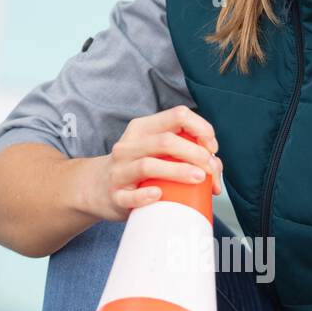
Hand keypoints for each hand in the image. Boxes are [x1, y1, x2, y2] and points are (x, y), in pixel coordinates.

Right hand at [87, 105, 222, 220]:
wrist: (96, 188)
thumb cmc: (136, 170)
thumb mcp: (154, 152)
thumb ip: (184, 153)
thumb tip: (215, 169)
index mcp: (143, 129)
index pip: (177, 115)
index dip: (200, 128)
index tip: (212, 147)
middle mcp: (129, 146)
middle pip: (166, 141)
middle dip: (195, 153)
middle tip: (210, 168)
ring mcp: (119, 171)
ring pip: (149, 165)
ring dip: (178, 171)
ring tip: (199, 179)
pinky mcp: (115, 195)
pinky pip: (129, 195)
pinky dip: (145, 195)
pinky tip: (159, 194)